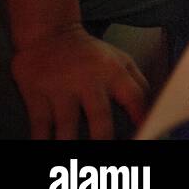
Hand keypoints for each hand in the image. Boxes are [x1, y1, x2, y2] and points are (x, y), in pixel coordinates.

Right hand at [11, 25, 148, 138]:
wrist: (50, 34)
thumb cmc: (90, 54)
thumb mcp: (121, 60)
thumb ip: (138, 84)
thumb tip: (151, 112)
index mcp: (114, 72)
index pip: (135, 98)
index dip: (142, 118)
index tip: (146, 134)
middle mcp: (89, 81)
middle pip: (99, 117)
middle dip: (104, 139)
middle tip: (109, 149)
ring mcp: (61, 89)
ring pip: (67, 125)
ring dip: (71, 143)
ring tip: (77, 155)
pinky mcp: (36, 94)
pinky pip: (39, 124)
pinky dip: (42, 139)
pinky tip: (46, 145)